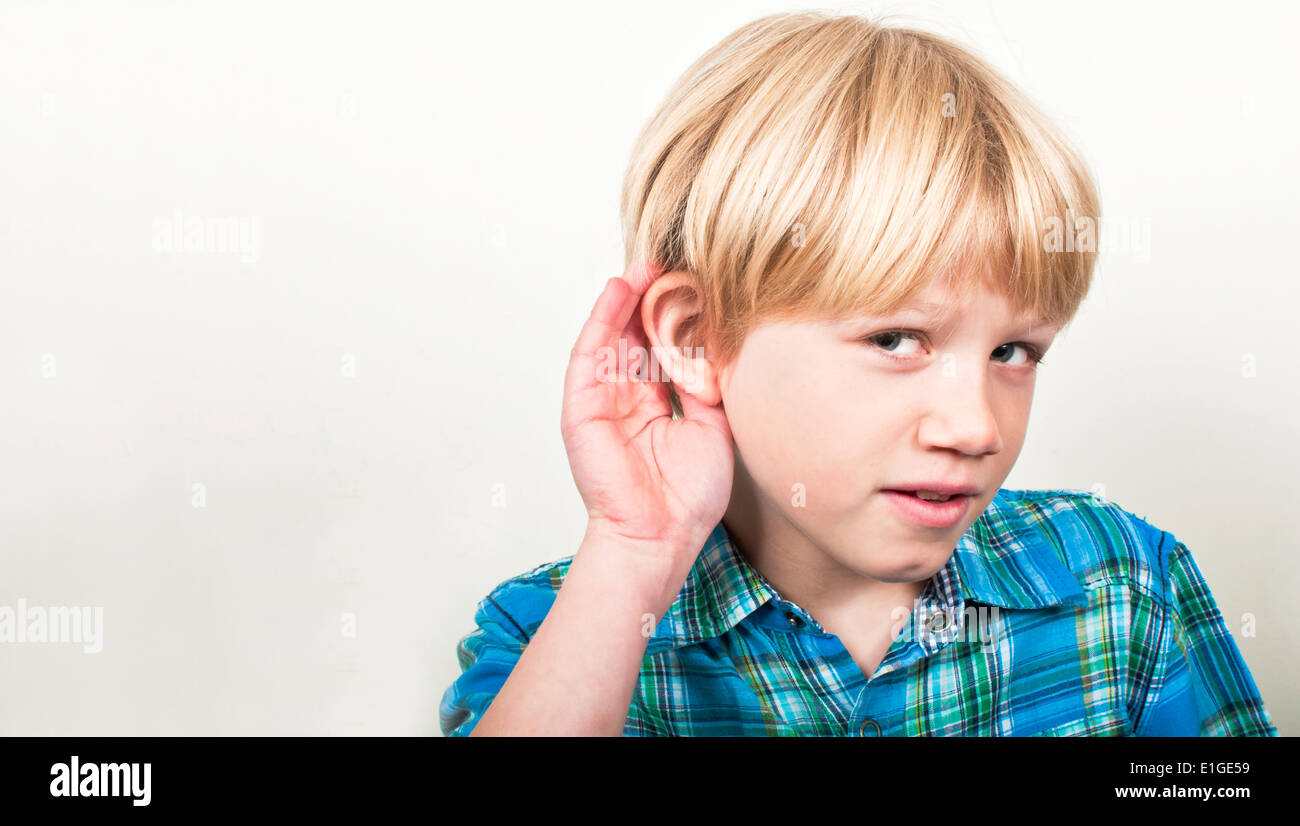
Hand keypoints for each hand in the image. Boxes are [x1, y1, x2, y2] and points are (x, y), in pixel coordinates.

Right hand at [560, 262, 734, 567]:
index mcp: (658, 404)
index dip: (677, 314)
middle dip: (652, 298)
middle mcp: (629, 398)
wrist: (662, 535)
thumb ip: (711, 385)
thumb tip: (718, 343)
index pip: (664, 348)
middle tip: (673, 263)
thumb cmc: (688, 496)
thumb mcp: (716, 427)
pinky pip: (590, 354)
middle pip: (637, 335)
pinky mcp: (582, 407)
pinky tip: (618, 291)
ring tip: (647, 265)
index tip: (697, 283)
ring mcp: (603, 401)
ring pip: (613, 336)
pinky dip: (602, 319)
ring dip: (628, 298)